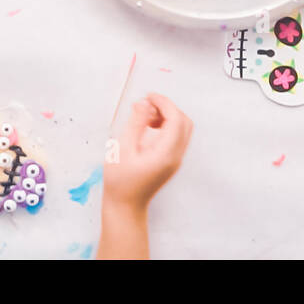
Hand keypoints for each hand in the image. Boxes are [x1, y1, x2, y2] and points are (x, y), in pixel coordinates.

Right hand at [98, 93, 191, 258]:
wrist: (125, 206)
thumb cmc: (120, 181)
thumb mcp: (122, 148)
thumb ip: (135, 124)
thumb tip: (144, 103)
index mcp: (166, 153)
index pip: (176, 119)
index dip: (164, 103)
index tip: (148, 96)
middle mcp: (176, 156)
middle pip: (184, 122)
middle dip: (167, 108)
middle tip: (146, 104)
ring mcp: (175, 160)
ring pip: (182, 129)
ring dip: (167, 117)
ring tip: (145, 117)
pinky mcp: (171, 161)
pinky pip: (176, 137)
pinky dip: (166, 126)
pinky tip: (148, 127)